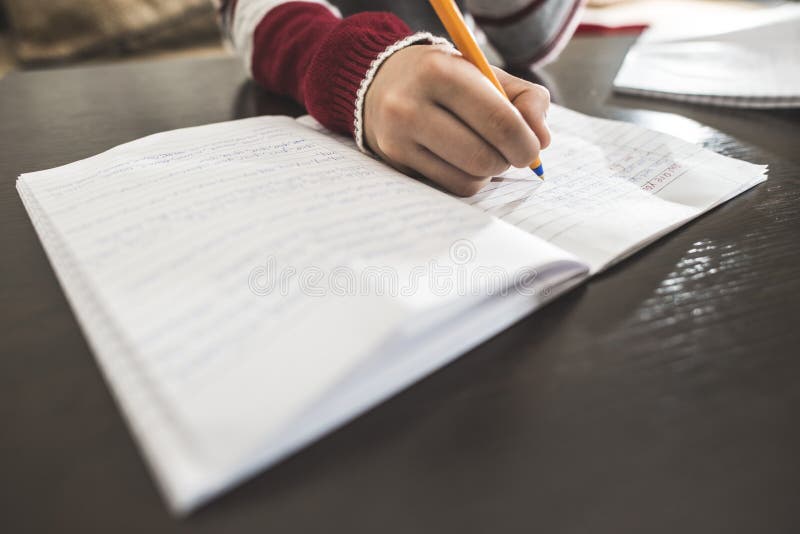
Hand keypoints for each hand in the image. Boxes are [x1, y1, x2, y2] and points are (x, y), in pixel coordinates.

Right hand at [363, 44, 550, 195]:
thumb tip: (541, 140)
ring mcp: (398, 139)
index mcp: (440, 73)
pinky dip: (469, 180)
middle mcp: (411, 106)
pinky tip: (464, 161)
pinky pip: (451, 187)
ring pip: (468, 179)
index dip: (525, 142)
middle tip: (512, 153)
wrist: (382, 83)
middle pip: (482, 157)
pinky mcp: (396, 163)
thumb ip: (526, 98)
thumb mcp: (486, 73)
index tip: (532, 148)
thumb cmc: (448, 79)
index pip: (498, 121)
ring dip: (489, 173)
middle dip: (508, 161)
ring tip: (485, 151)